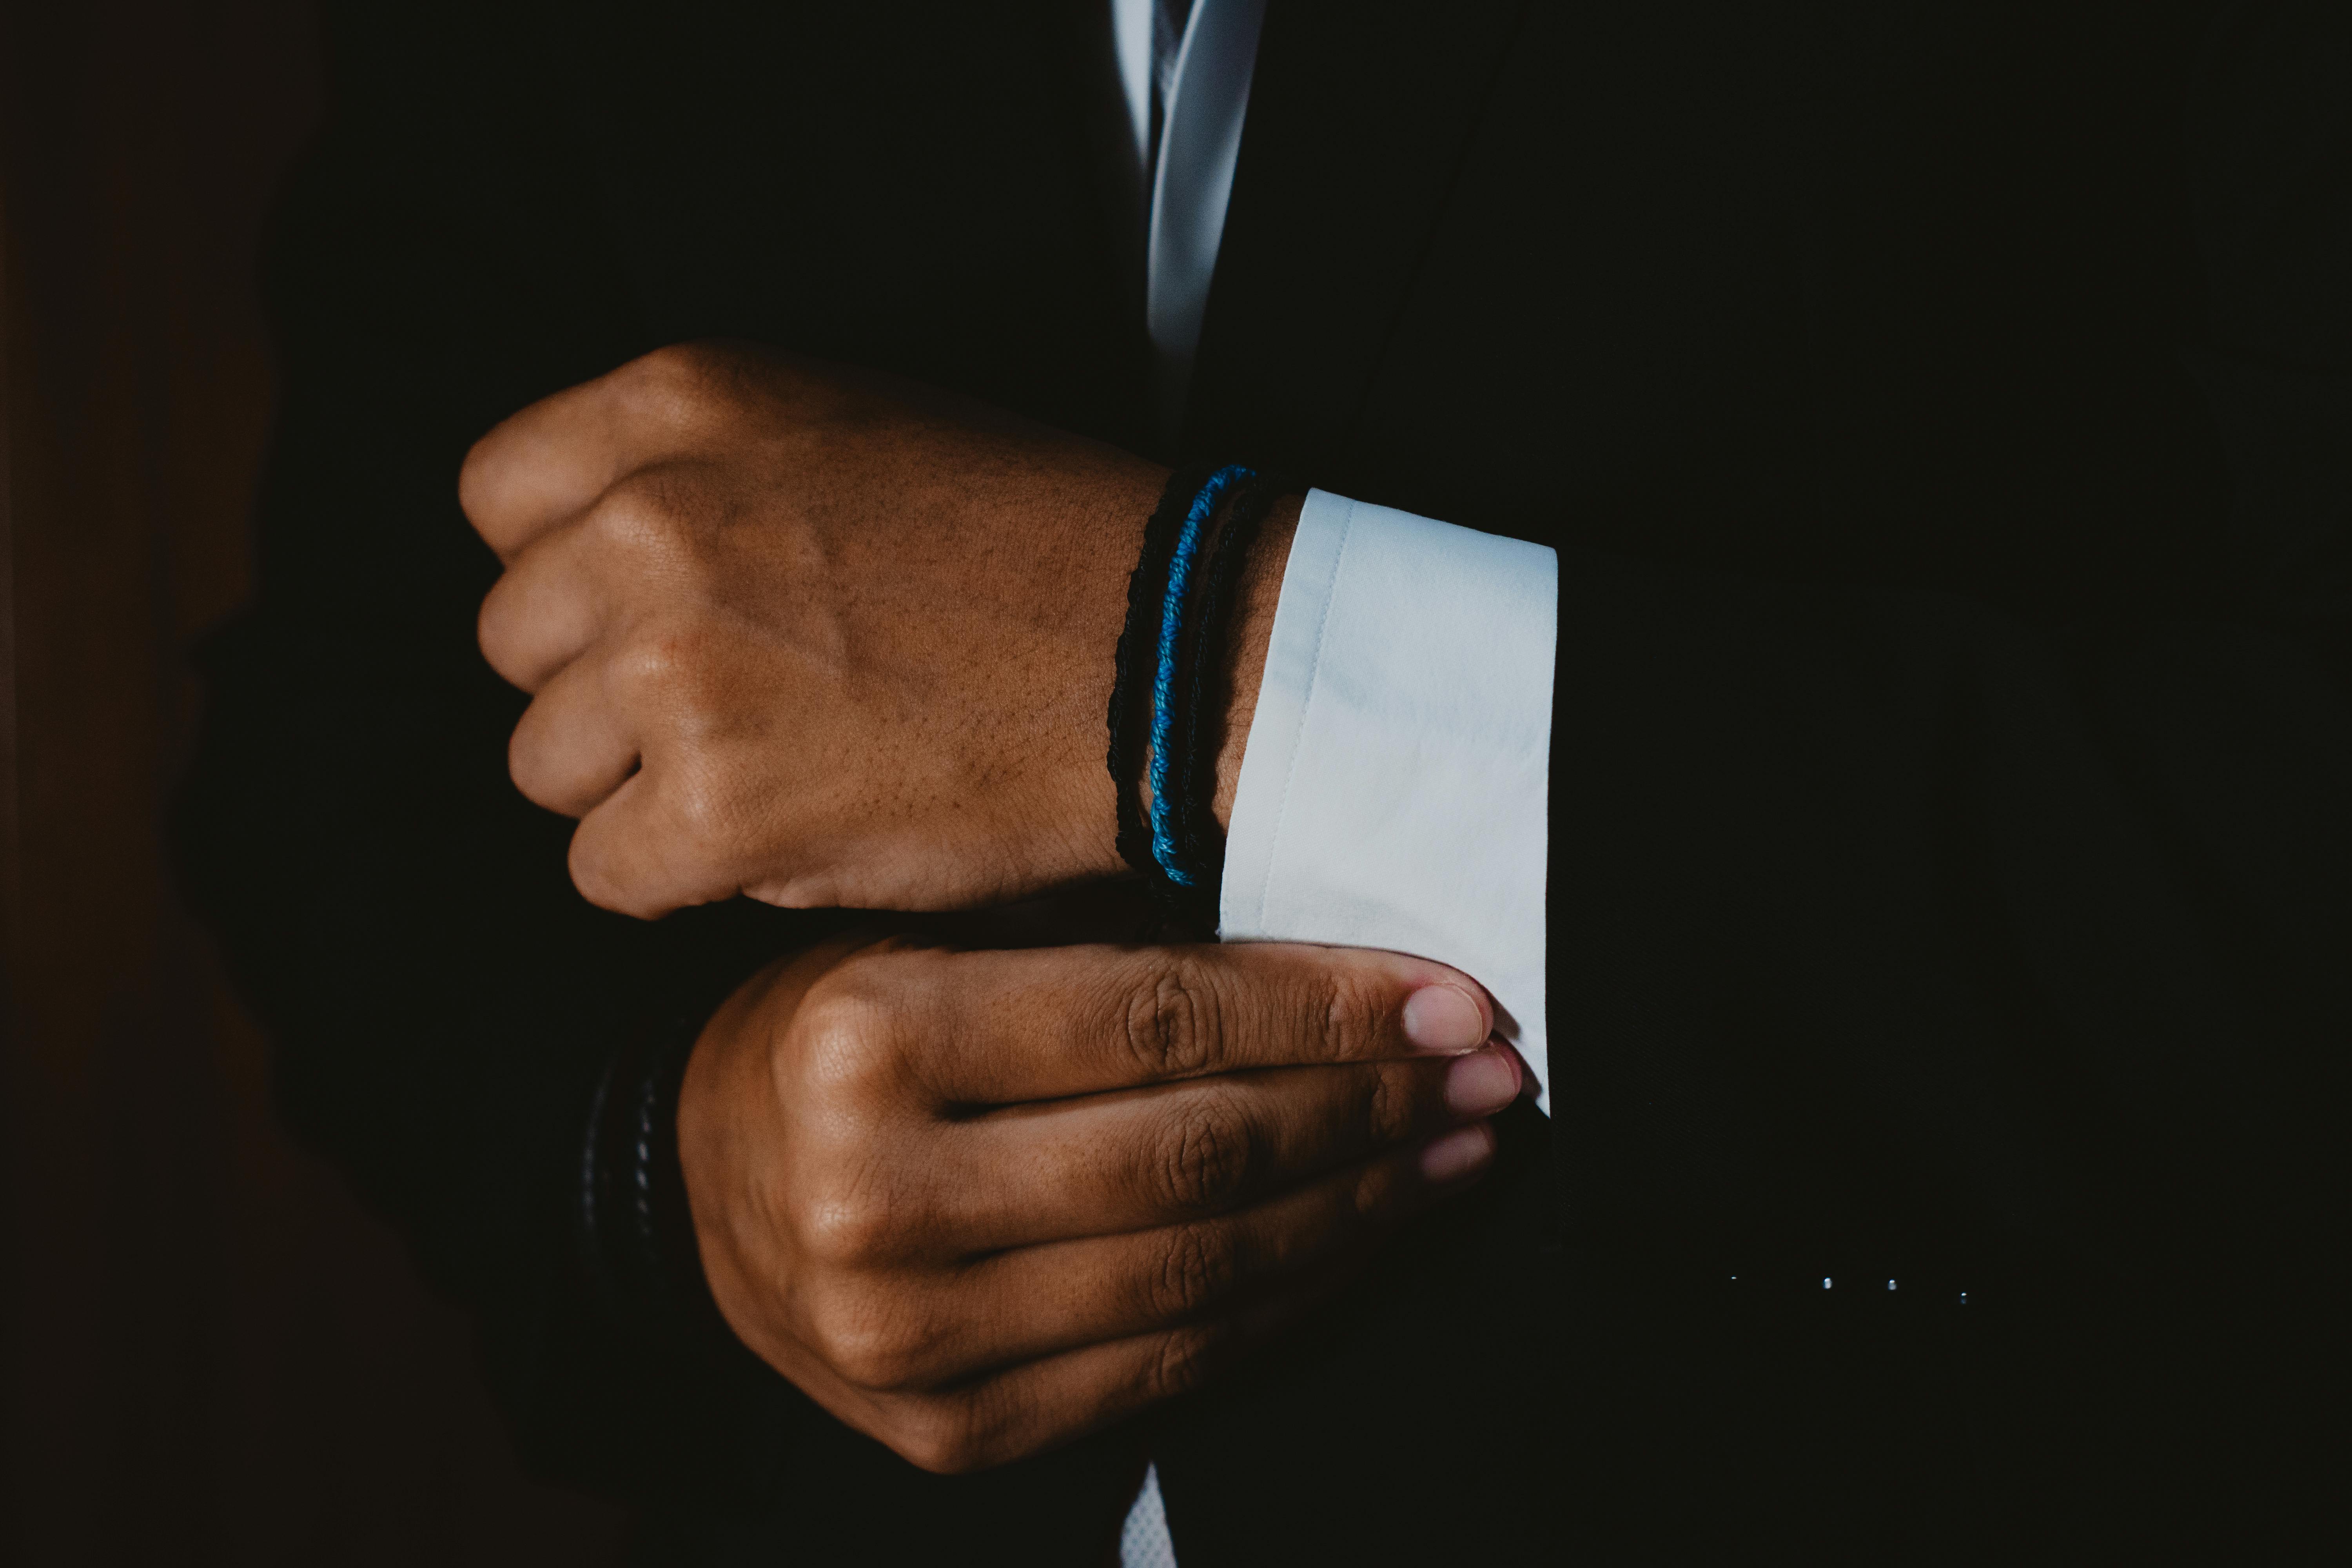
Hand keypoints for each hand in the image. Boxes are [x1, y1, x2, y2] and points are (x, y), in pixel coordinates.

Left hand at [462, 341, 1295, 917]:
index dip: (565, 571)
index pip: (500, 495)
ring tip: (777, 772)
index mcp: (688, 403)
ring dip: (641, 789)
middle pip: (516, 641)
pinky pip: (604, 874)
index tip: (634, 614)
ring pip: (547, 766)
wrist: (1170, 659)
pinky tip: (785, 840)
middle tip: (732, 710)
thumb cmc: (1041, 551)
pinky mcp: (714, 806)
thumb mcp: (857, 429)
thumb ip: (708, 470)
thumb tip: (592, 565)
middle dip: (603, 690)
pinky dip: (680, 881)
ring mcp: (674, 667)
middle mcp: (653, 520)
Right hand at [679, 934, 1523, 1472]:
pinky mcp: (946, 1432)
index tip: (1450, 996)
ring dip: (1359, 1209)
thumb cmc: (841, 1034)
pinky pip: (1166, 1368)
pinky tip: (1365, 1241)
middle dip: (1371, 1109)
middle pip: (1195, 1154)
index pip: (1155, 1022)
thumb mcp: (937, 944)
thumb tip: (1352, 983)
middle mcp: (878, 1199)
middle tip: (1488, 1071)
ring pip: (1200, 1273)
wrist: (701, 1185)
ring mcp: (909, 1340)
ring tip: (1455, 1151)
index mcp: (864, 1038)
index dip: (1325, 1010)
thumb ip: (1111, 960)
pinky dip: (1288, 1300)